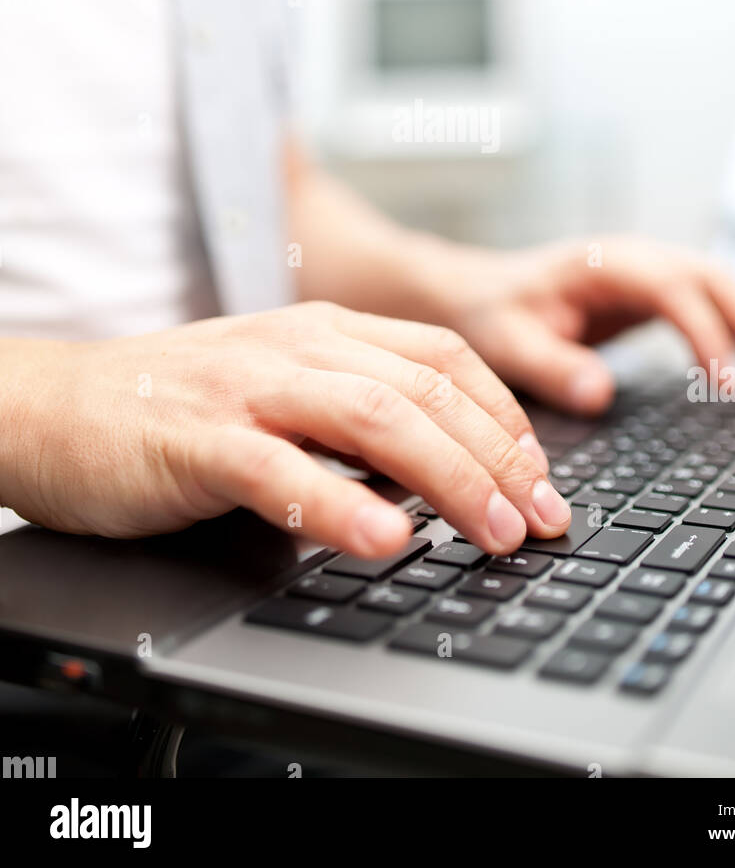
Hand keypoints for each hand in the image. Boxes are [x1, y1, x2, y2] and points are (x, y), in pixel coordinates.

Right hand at [1, 301, 571, 551]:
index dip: (506, 415)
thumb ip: (354, 412)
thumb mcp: (281, 386)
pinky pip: (281, 469)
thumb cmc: (176, 407)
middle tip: (543, 520)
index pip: (444, 357)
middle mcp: (297, 346)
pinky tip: (385, 539)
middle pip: (427, 389)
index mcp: (326, 331)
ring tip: (494, 533)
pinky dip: (341, 504)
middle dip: (500, 457)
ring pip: (374, 418)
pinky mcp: (198, 440)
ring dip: (450, 479)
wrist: (55, 404)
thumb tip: (445, 469)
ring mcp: (248, 388)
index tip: (542, 476)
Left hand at [423, 235, 734, 413]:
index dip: (704, 334)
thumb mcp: (507, 343)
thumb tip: (602, 394)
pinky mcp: (651, 295)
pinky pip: (706, 305)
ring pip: (718, 287)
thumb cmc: (489, 313)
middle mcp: (633, 259)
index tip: (723, 387)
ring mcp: (646, 273)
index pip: (672, 288)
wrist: (476, 294)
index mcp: (601, 263)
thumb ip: (551, 366)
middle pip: (713, 278)